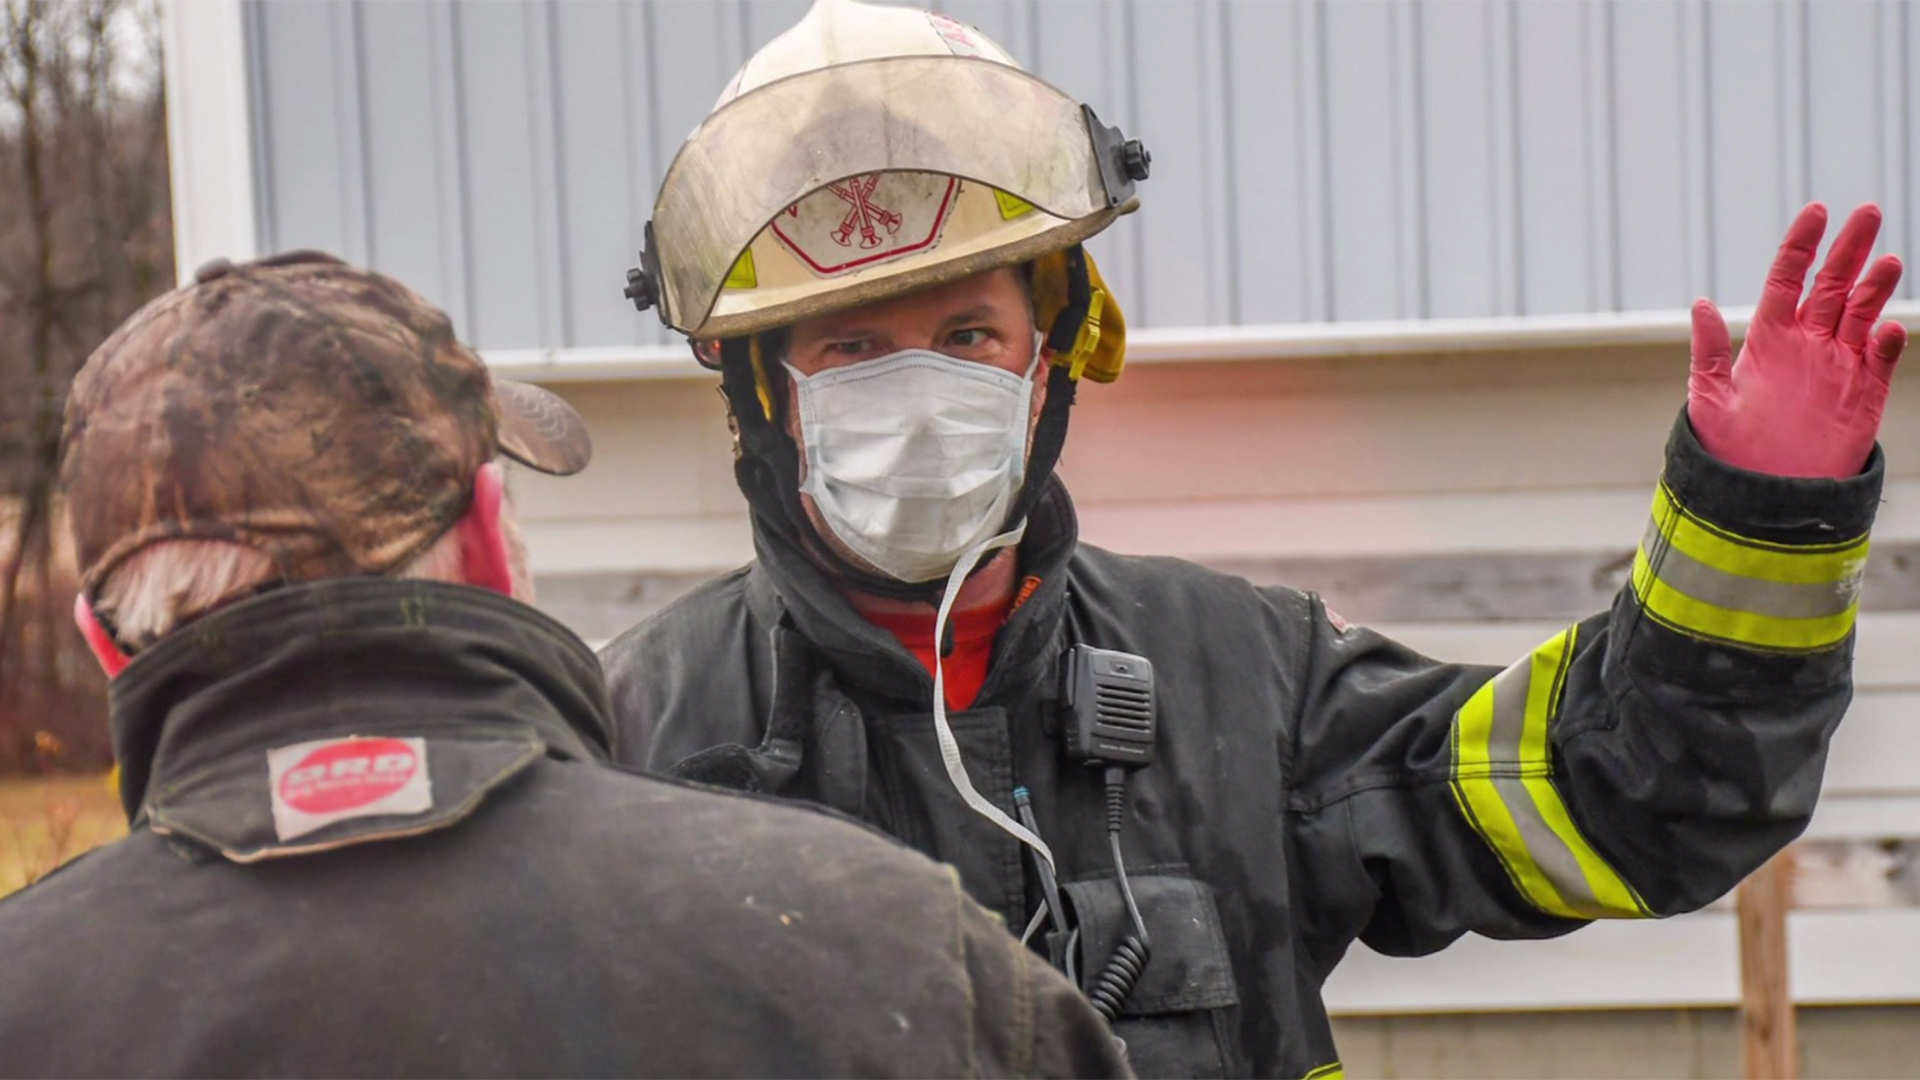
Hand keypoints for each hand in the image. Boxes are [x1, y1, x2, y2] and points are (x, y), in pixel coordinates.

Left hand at [1688, 203, 1905, 477]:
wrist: (1761, 496)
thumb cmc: (1726, 450)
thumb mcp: (1709, 399)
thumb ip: (1709, 353)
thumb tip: (1700, 304)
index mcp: (1769, 339)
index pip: (1788, 280)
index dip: (1801, 246)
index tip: (1816, 212)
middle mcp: (1807, 345)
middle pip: (1834, 285)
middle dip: (1849, 249)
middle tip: (1866, 212)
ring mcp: (1839, 367)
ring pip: (1864, 314)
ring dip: (1876, 288)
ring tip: (1885, 262)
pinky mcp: (1864, 395)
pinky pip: (1880, 360)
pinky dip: (1886, 344)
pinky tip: (1886, 329)